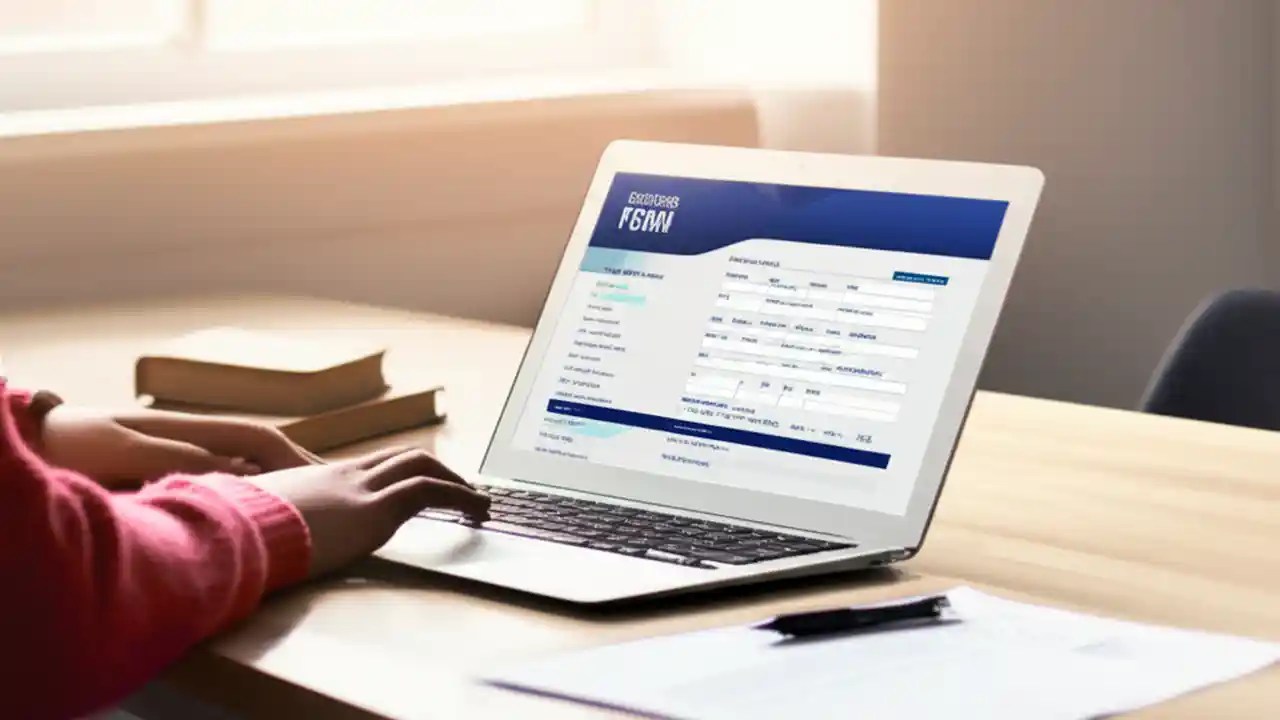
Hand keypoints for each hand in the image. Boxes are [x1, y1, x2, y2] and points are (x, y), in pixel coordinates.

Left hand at [40, 406, 318, 488]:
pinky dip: (247, 489)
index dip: (295, 458)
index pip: (259, 439)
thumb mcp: (126, 448)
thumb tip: (239, 465)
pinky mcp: (163, 471)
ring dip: (276, 479)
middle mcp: (192, 438)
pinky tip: (255, 509)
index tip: (327, 479)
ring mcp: (179, 453)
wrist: (33, 437)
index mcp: (190, 430)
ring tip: (307, 501)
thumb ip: (181, 455)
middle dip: (298, 468)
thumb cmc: (72, 444)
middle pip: (260, 449)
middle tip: (336, 491)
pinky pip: (220, 478)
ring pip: (242, 464)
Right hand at [254, 447, 490, 577]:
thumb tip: (233, 530)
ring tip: (478, 503)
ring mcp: (360, 488)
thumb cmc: (230, 532)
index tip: (408, 489)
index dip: (392, 474)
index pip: (364, 467)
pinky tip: (477, 511)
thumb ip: (250, 519)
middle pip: (400, 457)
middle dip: (433, 470)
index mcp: (313, 478)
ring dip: (454, 482)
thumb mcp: (242, 520)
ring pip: (420, 465)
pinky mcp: (374, 510)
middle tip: (457, 490)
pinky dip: (459, 496)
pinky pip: (428, 490)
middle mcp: (342, 475)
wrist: (231, 532)